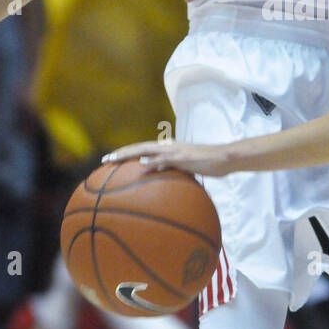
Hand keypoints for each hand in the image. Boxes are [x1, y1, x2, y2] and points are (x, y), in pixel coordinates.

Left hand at [101, 142, 235, 176]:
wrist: (224, 158)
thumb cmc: (207, 165)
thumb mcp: (187, 170)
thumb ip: (174, 172)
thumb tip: (162, 181)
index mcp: (168, 149)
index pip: (142, 149)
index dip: (127, 153)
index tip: (111, 160)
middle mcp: (168, 146)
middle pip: (139, 147)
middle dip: (121, 153)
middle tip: (104, 160)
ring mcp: (174, 151)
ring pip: (146, 149)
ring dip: (129, 154)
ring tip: (114, 160)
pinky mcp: (183, 157)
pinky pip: (164, 159)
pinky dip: (152, 161)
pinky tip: (142, 166)